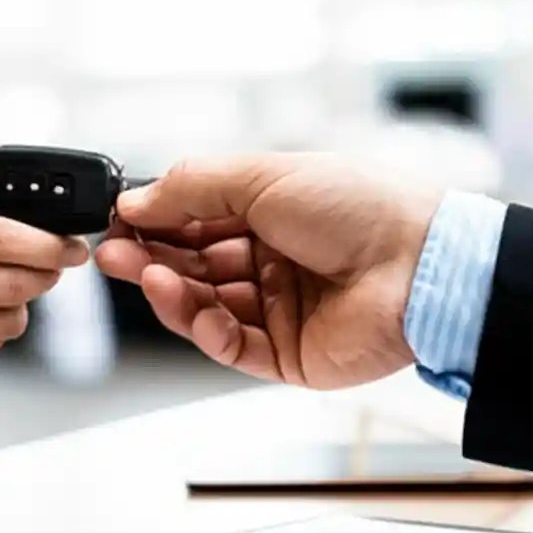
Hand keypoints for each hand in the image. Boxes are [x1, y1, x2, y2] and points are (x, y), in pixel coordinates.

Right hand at [96, 153, 441, 388]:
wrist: (420, 265)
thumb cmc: (360, 208)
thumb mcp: (265, 175)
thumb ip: (193, 187)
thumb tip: (136, 199)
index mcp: (276, 214)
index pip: (199, 220)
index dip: (158, 221)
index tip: (118, 220)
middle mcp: (277, 262)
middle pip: (196, 265)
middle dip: (152, 258)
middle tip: (111, 253)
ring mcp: (283, 310)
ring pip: (207, 306)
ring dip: (171, 292)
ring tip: (144, 275)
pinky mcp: (290, 356)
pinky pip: (232, 346)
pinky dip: (204, 328)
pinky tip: (187, 305)